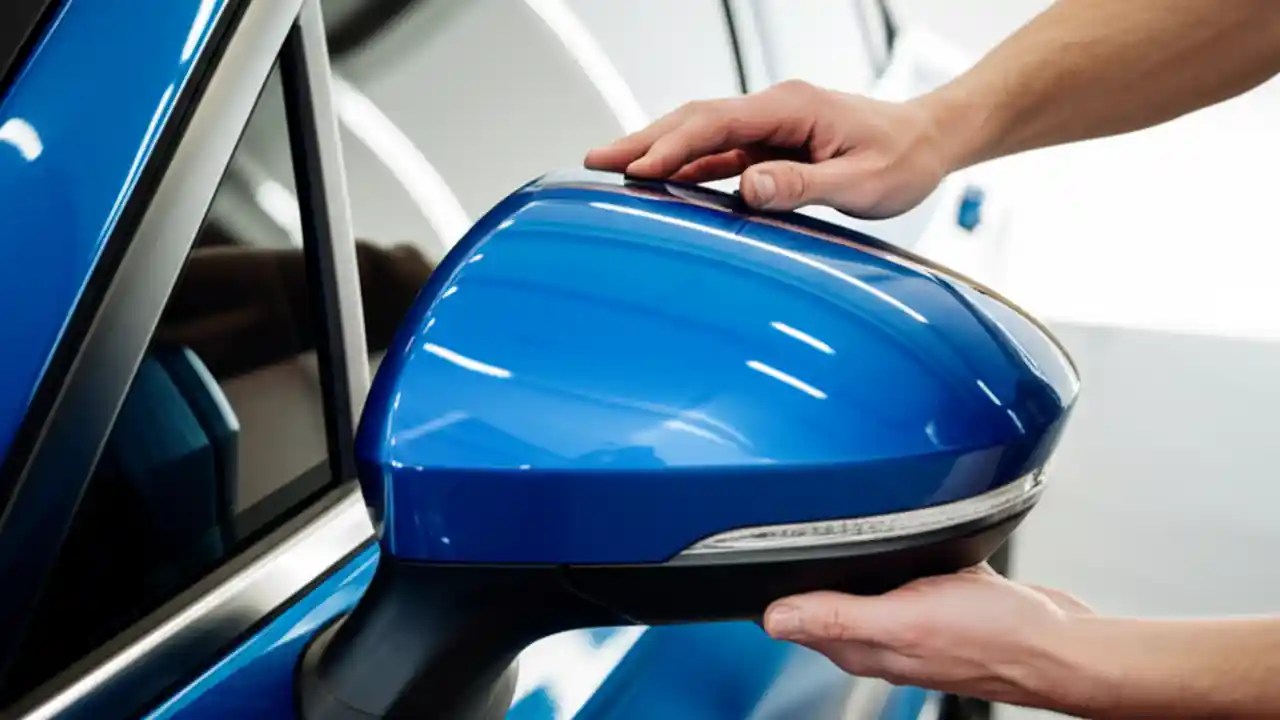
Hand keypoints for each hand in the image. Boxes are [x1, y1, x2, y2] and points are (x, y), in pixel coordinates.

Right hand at [583, 80, 951, 217]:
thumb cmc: (903, 159)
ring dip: (658, 152)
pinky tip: (661, 183)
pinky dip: (686, 167)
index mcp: (791, 108)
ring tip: (612, 170)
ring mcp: (771, 128)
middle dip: (644, 140)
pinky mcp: (772, 147)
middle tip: (595, 161)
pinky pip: (719, 155)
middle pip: (695, 120)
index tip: (637, 169)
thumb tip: (747, 189)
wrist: (931, 141)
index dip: (672, 145)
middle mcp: (775, 111)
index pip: (717, 123)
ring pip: (701, 135)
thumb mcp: (859, 181)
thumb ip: (801, 185)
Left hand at [763, 565, 1092, 708]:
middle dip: (805, 573)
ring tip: (833, 532)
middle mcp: (884, 637)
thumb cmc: (995, 635)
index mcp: (866, 645)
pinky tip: (899, 540)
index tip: (756, 559)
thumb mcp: (906, 617)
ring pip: (863, 588)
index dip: (774, 592)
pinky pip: (903, 578)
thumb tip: (776, 618)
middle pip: (825, 603)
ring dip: (847, 563)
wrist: (1061, 645)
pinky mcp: (943, 603)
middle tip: (790, 533)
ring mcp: (914, 621)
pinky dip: (893, 558)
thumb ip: (839, 615)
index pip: (797, 620)